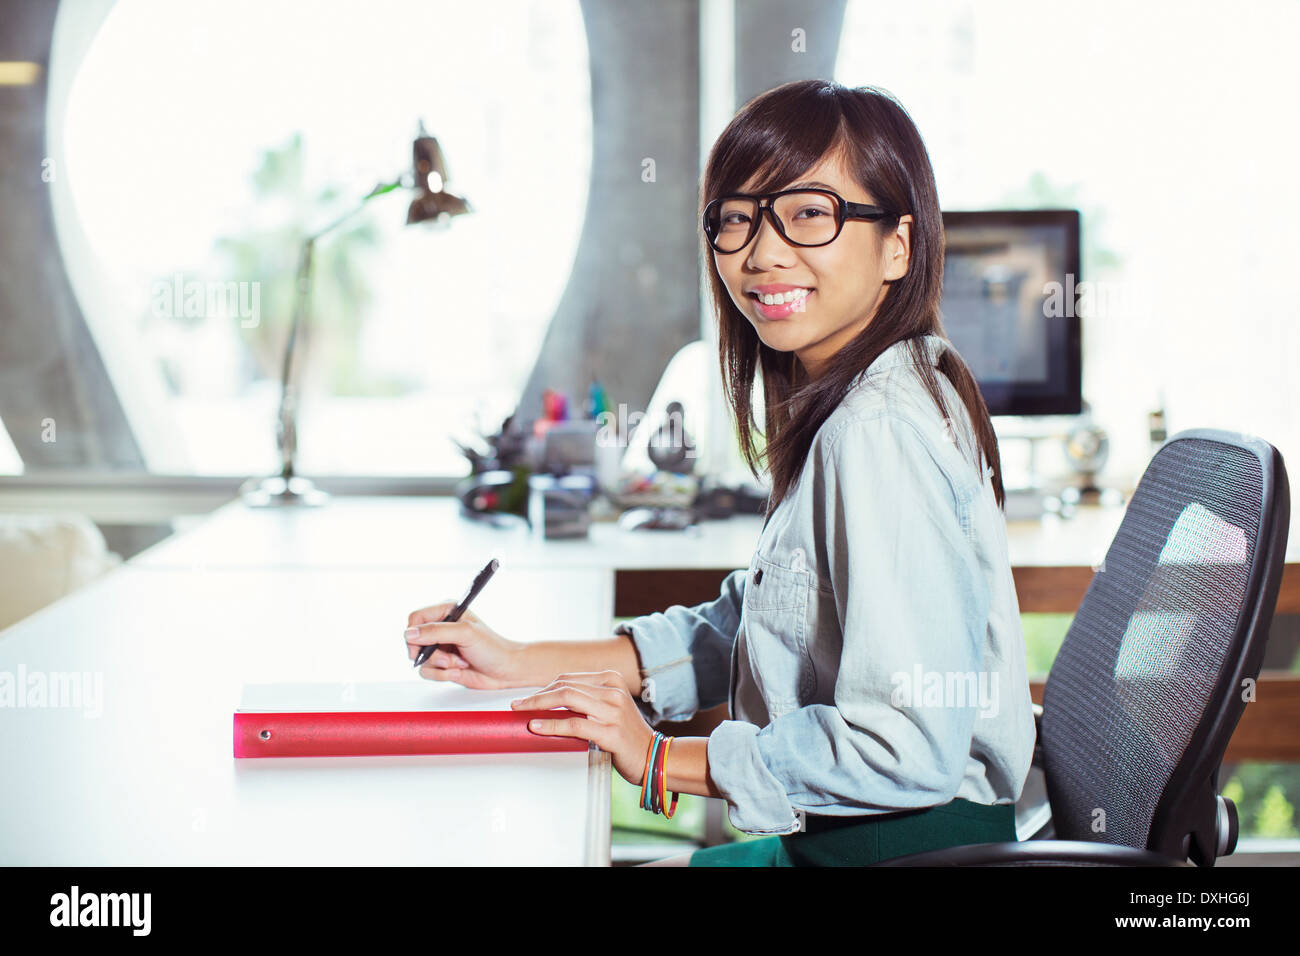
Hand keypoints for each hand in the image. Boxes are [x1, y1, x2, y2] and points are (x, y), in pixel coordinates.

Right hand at [404, 602, 531, 689]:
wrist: (506, 670)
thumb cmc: (493, 648)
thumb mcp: (465, 634)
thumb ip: (436, 631)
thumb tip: (409, 634)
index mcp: (447, 611)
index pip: (416, 618)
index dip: (415, 634)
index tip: (421, 646)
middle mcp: (441, 628)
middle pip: (414, 641)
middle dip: (431, 654)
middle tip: (447, 657)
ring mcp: (441, 647)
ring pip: (421, 660)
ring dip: (441, 665)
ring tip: (460, 663)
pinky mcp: (442, 664)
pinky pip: (428, 672)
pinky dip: (443, 675)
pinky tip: (460, 671)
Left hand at [510, 671, 655, 786]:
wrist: (653, 757)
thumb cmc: (626, 736)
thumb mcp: (609, 709)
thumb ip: (587, 701)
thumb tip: (550, 702)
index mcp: (611, 680)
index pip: (568, 678)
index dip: (545, 688)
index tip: (527, 698)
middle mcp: (612, 691)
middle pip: (565, 686)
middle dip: (537, 695)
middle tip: (517, 704)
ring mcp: (613, 710)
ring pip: (567, 700)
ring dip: (539, 706)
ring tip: (522, 712)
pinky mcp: (610, 732)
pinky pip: (574, 725)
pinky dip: (551, 725)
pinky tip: (536, 727)